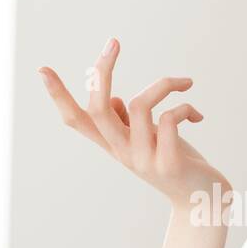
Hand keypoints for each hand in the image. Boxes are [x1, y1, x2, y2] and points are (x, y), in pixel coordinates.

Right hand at [38, 37, 230, 209]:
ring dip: (164, 85)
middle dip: (102, 71)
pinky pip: (168, 120)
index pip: (76, 121)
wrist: (204, 205)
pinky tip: (197, 116)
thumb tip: (112, 99)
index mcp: (114, 144)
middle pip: (98, 109)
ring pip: (139, 105)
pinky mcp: (169, 164)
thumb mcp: (148, 140)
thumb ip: (127, 122)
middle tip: (114, 42)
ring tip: (184, 84)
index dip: (58, 96)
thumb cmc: (177, 163)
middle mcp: (123, 152)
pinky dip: (185, 108)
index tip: (42, 69)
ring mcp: (144, 160)